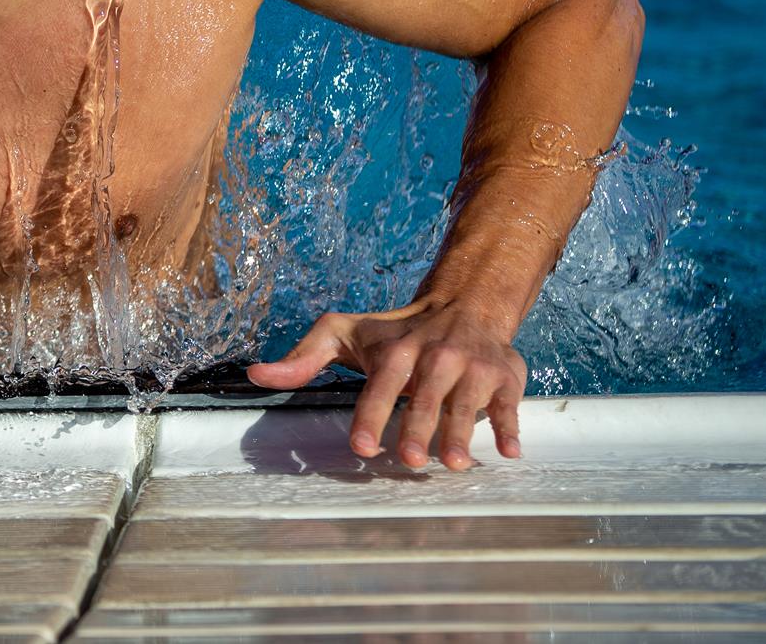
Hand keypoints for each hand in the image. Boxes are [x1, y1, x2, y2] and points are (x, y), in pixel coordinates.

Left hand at [246, 299, 525, 470]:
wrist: (466, 302)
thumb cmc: (396, 330)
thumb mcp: (344, 334)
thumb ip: (302, 358)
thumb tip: (254, 375)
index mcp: (396, 351)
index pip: (380, 388)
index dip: (371, 417)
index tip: (363, 448)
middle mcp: (436, 357)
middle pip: (426, 399)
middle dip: (419, 429)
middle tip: (412, 461)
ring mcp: (473, 367)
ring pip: (468, 404)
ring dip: (463, 433)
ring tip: (455, 464)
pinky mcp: (505, 377)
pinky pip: (509, 404)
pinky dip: (511, 426)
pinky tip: (510, 452)